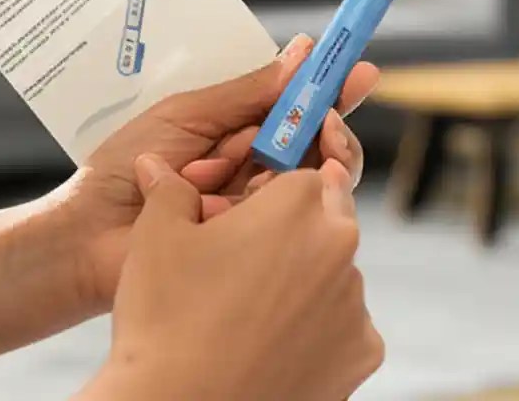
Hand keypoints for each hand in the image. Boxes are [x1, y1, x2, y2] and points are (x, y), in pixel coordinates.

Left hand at [62, 34, 379, 306]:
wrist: (87, 235)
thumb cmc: (122, 170)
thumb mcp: (185, 115)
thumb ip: (245, 93)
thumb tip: (300, 56)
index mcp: (240, 134)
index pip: (300, 110)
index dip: (332, 91)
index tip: (358, 69)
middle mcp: (257, 171)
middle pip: (321, 148)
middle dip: (328, 128)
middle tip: (327, 118)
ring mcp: (257, 211)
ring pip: (311, 183)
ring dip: (277, 165)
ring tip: (232, 161)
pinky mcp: (253, 248)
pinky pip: (281, 218)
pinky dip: (245, 199)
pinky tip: (206, 197)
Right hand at [77, 155, 383, 400]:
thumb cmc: (165, 317)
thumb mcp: (155, 237)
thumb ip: (169, 190)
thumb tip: (155, 164)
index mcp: (298, 203)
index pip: (301, 175)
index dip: (269, 194)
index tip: (241, 218)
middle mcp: (340, 246)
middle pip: (327, 220)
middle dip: (294, 232)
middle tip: (243, 263)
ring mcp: (356, 304)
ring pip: (334, 274)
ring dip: (305, 281)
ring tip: (249, 312)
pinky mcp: (363, 353)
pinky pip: (344, 326)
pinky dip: (317, 330)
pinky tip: (272, 344)